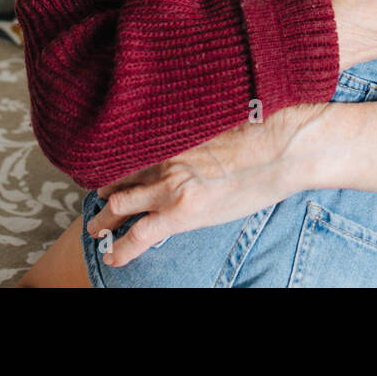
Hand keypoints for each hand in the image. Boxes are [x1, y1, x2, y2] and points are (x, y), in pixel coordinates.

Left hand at [85, 103, 325, 267]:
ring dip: (103, 219)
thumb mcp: (217, 118)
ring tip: (95, 229)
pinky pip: (139, 235)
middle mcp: (163, 156)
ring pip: (119, 205)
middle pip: (118, 175)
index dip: (114, 162)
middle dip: (103, 191)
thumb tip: (190, 131)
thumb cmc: (260, 128)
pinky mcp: (181, 212)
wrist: (281, 146)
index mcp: (170, 132)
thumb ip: (193, 128)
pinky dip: (120, 248)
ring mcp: (169, 185)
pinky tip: (112, 257)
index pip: (127, 149)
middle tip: (98, 200)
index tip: (108, 170)